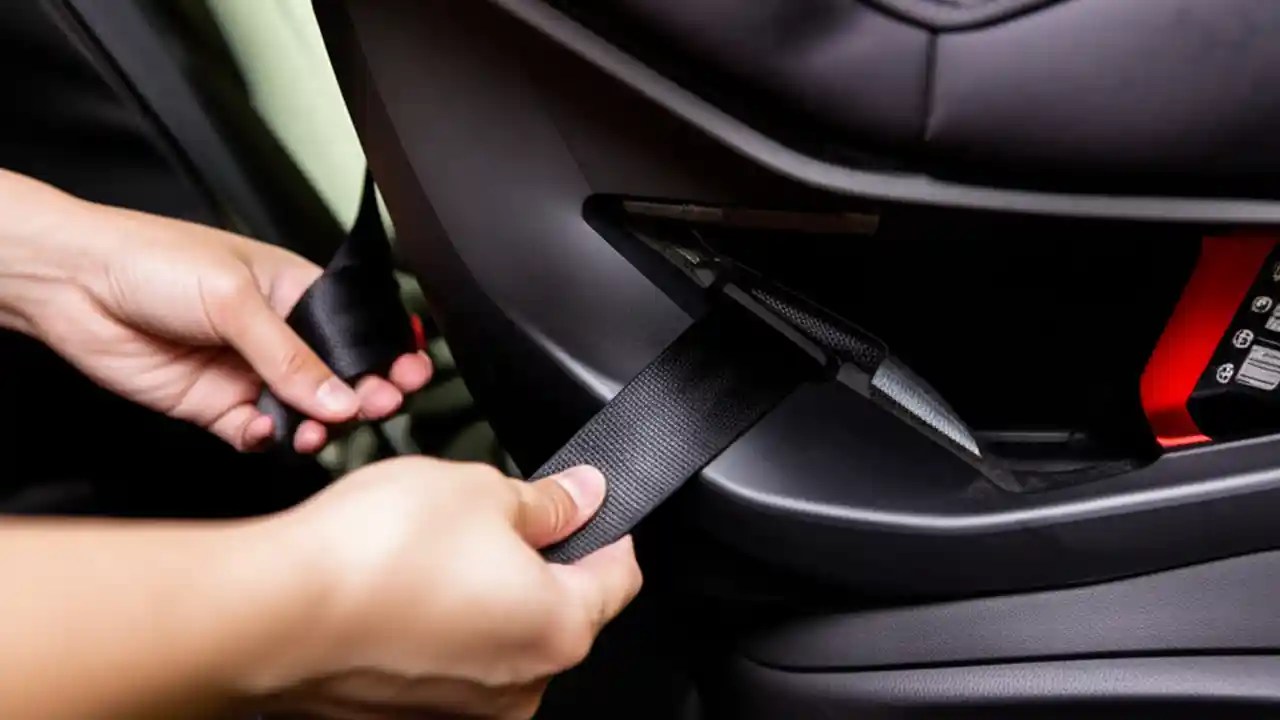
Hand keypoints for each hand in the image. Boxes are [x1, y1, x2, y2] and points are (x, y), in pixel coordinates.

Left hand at [0, 172, 429, 451]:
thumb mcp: (235, 297)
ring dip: (316, 426)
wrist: (71, 283)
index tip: (411, 374)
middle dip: (363, 395)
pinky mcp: (214, 405)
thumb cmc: (150, 258)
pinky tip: (268, 431)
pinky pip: (257, 434)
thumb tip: (341, 396)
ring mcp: (246, 372)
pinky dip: (268, 440)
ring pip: (302, 413)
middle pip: (338, 377)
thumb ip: (290, 355)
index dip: (387, 354)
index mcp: (296, 292)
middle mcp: (277, 336)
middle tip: (376, 406)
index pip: (357, 329)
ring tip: (317, 429)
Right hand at [251, 458, 641, 718]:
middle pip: (559, 613)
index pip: (619, 577)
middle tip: (494, 519)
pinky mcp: (410, 716)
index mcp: (558, 626)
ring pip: (500, 640)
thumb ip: (547, 501)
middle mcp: (520, 686)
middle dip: (538, 563)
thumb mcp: (480, 489)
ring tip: (433, 554)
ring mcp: (463, 711)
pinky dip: (440, 630)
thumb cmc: (374, 552)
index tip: (591, 506)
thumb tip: (582, 497)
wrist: (269, 613)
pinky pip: (448, 664)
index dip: (609, 531)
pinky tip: (402, 592)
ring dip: (486, 598)